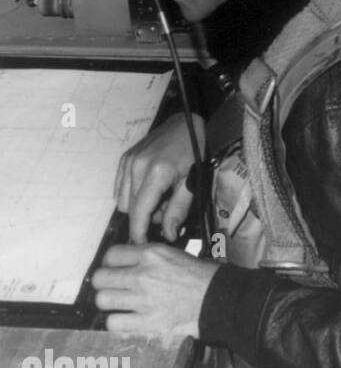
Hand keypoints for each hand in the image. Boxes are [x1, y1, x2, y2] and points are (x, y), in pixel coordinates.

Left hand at [92, 244, 218, 337]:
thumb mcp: (174, 254)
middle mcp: (143, 275)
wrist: (217, 298)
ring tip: (119, 303)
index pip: (111, 254)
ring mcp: (142, 300)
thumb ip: (149, 257)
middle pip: (100, 278)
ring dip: (109, 302)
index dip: (110, 262)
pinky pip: (113, 322)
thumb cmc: (201, 275)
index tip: (114, 268)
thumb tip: (128, 262)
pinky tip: (126, 318)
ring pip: (102, 300)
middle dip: (105, 282)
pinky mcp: (146, 322)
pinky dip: (117, 321)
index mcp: (151, 254)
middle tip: (113, 286)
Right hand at [115, 112, 205, 243]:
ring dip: (137, 207)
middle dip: (145, 217)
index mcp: (156, 173)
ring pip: (121, 201)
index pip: (139, 213)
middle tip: (166, 208)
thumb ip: (178, 210)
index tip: (144, 245)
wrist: (184, 122)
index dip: (139, 234)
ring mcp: (127, 162)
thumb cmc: (193, 150)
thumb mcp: (192, 181)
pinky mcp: (124, 159)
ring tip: (159, 196)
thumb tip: (169, 236)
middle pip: (130, 210)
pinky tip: (149, 187)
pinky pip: (119, 188)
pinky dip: (131, 195)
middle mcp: (136, 167)